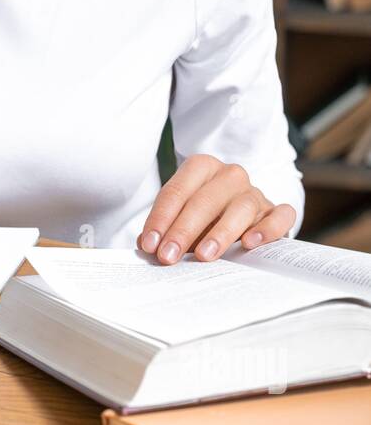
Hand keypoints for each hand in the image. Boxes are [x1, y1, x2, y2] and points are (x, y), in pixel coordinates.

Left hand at [137, 154, 296, 264]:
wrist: (242, 216)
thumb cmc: (204, 217)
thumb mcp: (180, 218)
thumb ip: (164, 229)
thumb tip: (146, 246)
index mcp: (201, 168)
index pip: (176, 192)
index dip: (160, 219)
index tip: (149, 245)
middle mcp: (230, 175)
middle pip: (204, 201)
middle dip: (183, 230)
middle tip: (168, 256)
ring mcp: (255, 192)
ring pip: (240, 208)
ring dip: (220, 233)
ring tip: (203, 255)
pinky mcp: (276, 211)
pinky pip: (279, 216)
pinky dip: (266, 229)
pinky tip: (250, 244)